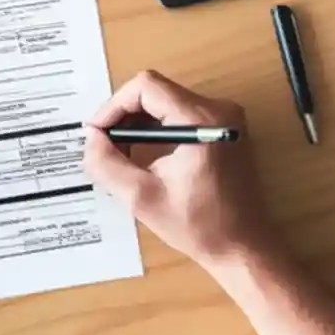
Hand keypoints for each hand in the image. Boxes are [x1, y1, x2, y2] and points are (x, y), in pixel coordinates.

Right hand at [83, 71, 273, 267]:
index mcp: (201, 120)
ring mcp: (224, 117)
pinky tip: (143, 156)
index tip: (97, 134)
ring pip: (165, 102)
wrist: (243, 246)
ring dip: (138, 124)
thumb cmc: (199, 226)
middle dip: (123, 116)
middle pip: (155, 92)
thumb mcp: (142, 198)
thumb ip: (108, 164)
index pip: (146, 87)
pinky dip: (156, 130)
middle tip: (104, 147)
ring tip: (120, 155)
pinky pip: (179, 115)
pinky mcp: (224, 128)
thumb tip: (91, 138)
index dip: (114, 106)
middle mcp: (218, 108)